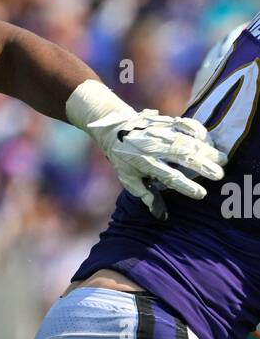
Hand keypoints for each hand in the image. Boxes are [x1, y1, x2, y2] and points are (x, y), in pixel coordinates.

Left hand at [89, 109, 225, 214]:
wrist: (115, 130)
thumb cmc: (124, 159)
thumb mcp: (129, 180)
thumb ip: (146, 196)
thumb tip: (161, 215)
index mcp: (145, 164)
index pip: (169, 176)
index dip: (186, 186)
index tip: (201, 193)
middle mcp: (154, 148)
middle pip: (183, 157)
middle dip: (203, 166)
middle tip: (219, 175)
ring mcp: (161, 133)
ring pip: (188, 141)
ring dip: (207, 150)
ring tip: (222, 159)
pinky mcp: (165, 122)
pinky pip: (186, 124)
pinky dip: (200, 131)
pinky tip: (209, 141)